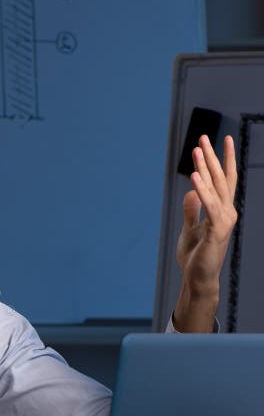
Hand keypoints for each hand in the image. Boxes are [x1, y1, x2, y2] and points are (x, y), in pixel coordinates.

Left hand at [173, 135, 237, 331]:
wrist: (198, 278)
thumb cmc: (195, 255)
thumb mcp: (190, 228)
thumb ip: (192, 210)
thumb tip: (192, 191)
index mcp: (221, 210)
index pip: (224, 180)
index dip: (222, 160)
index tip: (219, 140)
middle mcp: (226, 212)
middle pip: (220, 178)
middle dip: (212, 156)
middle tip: (203, 137)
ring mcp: (223, 220)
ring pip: (215, 188)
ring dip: (206, 167)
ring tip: (197, 149)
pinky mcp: (216, 230)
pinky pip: (209, 206)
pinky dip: (202, 190)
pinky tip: (194, 176)